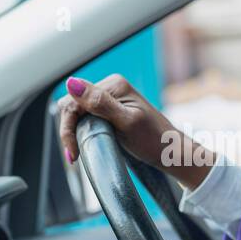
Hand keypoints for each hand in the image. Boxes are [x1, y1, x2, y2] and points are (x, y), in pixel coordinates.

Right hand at [57, 74, 214, 190]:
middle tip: (74, 156)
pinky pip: (86, 118)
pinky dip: (81, 133)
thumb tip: (72, 83)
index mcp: (113, 85)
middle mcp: (110, 87)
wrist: (172, 152)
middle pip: (72, 105)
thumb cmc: (155, 140)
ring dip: (74, 133)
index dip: (68, 128)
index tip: (73, 154)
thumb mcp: (126, 122)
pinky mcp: (110, 111)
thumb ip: (99, 103)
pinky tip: (82, 147)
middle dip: (69, 130)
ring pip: (77, 113)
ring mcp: (110, 99)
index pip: (74, 101)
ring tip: (77, 154)